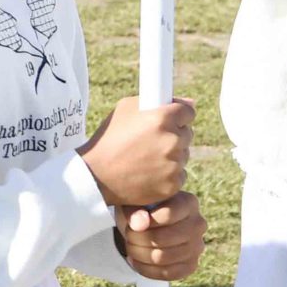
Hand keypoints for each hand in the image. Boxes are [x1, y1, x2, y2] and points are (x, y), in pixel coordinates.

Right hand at [79, 97, 194, 209]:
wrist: (95, 175)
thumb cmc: (109, 138)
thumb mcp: (125, 110)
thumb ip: (157, 102)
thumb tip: (190, 104)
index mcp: (162, 118)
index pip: (189, 112)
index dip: (179, 116)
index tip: (171, 121)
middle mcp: (171, 140)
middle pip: (187, 134)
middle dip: (174, 136)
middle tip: (151, 142)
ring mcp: (173, 164)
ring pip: (184, 156)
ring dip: (171, 156)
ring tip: (145, 159)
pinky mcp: (172, 184)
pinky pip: (180, 175)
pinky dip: (168, 175)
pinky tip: (148, 173)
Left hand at [117, 193, 207, 282]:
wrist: (149, 226)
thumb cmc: (142, 210)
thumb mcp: (135, 203)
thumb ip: (135, 210)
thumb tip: (139, 224)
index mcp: (188, 203)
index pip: (168, 215)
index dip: (145, 222)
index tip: (132, 223)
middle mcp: (198, 224)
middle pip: (163, 238)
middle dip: (137, 239)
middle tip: (127, 236)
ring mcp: (197, 247)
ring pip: (162, 258)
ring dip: (138, 254)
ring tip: (130, 247)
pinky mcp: (191, 266)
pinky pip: (166, 274)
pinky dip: (145, 269)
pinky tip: (135, 260)